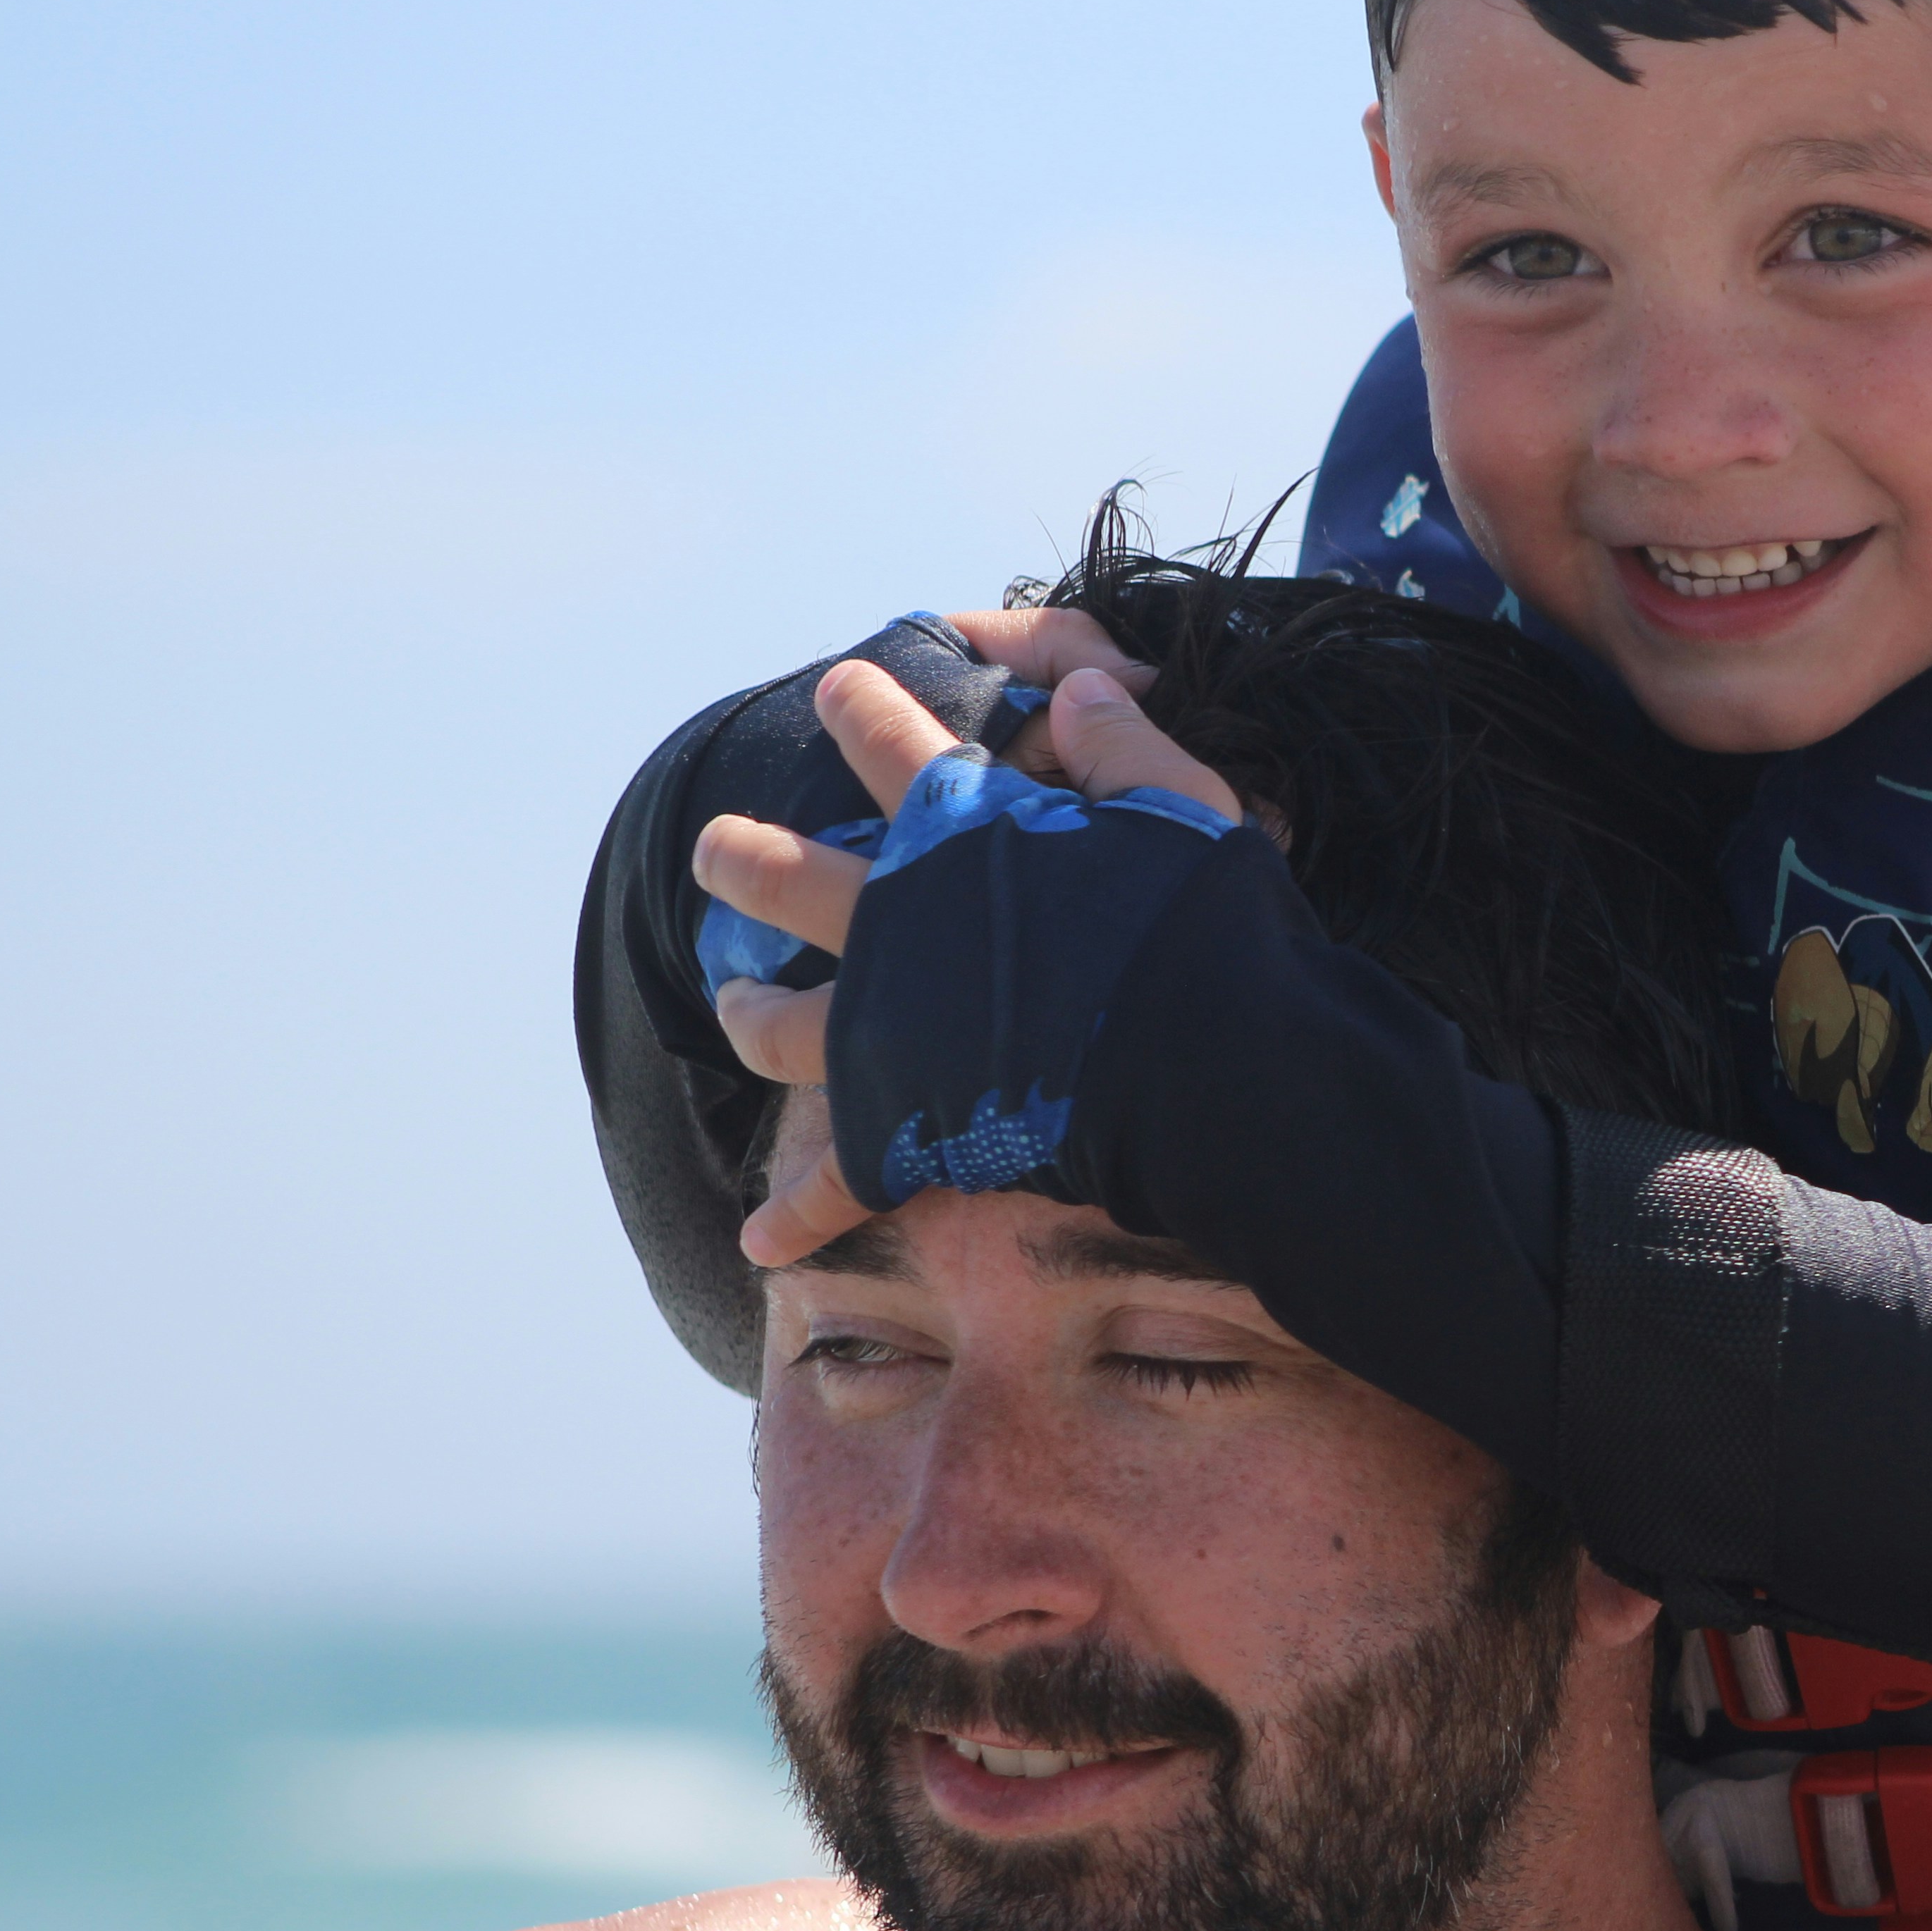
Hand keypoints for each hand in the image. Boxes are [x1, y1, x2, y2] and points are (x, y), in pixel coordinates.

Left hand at [696, 648, 1242, 1266]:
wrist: (1213, 1069)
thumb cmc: (1210, 929)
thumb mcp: (1185, 808)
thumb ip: (1124, 745)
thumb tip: (1081, 688)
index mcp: (958, 829)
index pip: (887, 741)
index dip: (861, 707)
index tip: (840, 691)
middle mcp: (894, 921)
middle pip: (779, 877)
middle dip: (740, 858)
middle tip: (718, 850)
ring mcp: (884, 1029)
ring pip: (773, 1023)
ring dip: (746, 1008)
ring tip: (737, 999)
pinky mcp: (900, 1128)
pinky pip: (830, 1184)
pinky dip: (792, 1216)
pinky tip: (757, 1242)